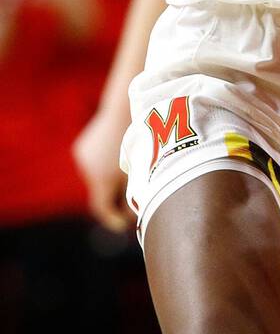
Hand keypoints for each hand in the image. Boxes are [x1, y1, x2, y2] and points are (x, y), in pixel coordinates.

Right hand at [72, 109, 133, 232]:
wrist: (126, 107)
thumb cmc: (143, 139)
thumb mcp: (142, 171)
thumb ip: (136, 195)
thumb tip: (136, 214)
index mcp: (102, 178)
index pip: (103, 209)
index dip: (113, 219)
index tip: (123, 226)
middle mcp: (88, 170)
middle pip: (99, 195)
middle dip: (113, 202)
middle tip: (129, 207)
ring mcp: (82, 158)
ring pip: (96, 180)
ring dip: (108, 185)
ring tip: (127, 182)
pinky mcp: (81, 148)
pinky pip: (93, 167)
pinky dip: (103, 171)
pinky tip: (117, 163)